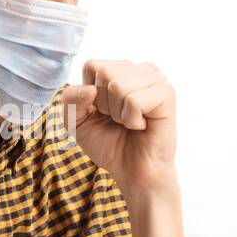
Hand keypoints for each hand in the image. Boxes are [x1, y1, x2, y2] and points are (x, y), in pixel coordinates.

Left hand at [60, 59, 178, 196]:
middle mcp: (140, 69)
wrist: (133, 171)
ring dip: (119, 114)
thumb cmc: (109, 144)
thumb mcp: (76, 121)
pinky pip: (134, 100)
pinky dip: (131, 119)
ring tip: (132, 123)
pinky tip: (142, 126)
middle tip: (120, 120)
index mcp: (120, 70)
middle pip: (104, 73)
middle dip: (105, 104)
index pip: (92, 65)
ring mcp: (155, 79)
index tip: (103, 112)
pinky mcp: (166, 94)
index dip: (90, 95)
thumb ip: (70, 100)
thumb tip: (90, 89)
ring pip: (118, 85)